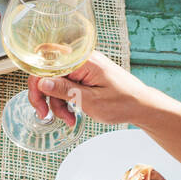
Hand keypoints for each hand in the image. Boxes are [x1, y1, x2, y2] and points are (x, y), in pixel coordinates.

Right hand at [27, 51, 150, 126]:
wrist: (143, 106)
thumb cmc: (123, 103)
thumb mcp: (91, 101)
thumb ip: (65, 90)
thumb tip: (42, 82)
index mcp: (83, 61)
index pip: (47, 65)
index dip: (37, 85)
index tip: (38, 105)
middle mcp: (81, 60)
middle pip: (49, 73)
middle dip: (46, 97)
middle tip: (46, 116)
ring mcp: (84, 67)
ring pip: (56, 82)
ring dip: (57, 103)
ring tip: (69, 119)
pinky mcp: (86, 75)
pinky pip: (67, 85)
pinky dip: (66, 100)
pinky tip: (72, 114)